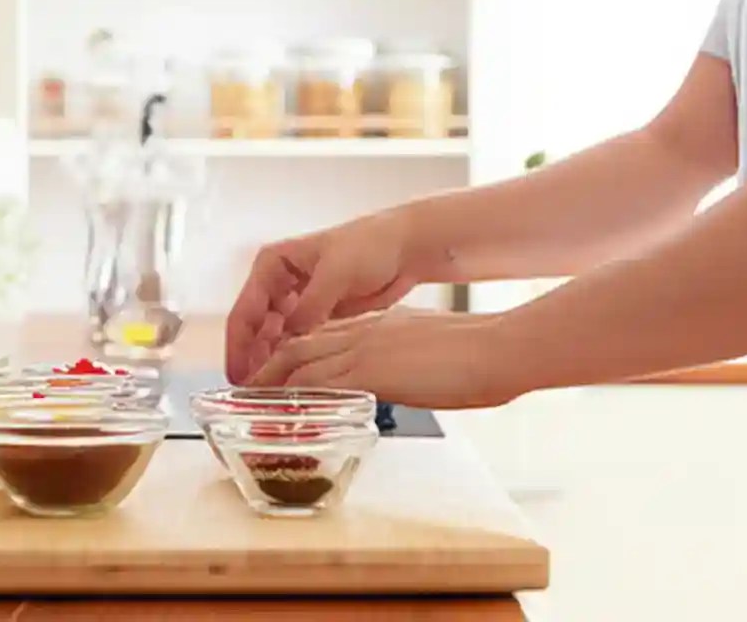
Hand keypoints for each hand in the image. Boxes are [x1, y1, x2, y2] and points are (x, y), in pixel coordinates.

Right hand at [225, 211, 420, 384]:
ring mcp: (296, 303)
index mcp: (272, 265)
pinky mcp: (316, 318)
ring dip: (271, 363)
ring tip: (270, 393)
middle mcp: (278, 285)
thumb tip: (291, 338)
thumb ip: (311, 305)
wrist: (404, 251)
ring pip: (273, 340)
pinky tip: (293, 382)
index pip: (245, 311)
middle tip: (253, 393)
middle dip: (252, 360)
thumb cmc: (370, 246)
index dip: (239, 346)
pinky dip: (293, 361)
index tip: (238, 375)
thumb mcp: (336, 272)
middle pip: (254, 329)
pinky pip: (296, 344)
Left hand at [245, 308, 524, 408]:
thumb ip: (408, 363)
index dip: (295, 358)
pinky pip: (317, 387)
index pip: (323, 338)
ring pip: (298, 364)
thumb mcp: (432, 352)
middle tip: (248, 395)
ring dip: (270, 388)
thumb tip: (401, 382)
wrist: (498, 348)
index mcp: (378, 325)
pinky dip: (294, 404)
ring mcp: (363, 349)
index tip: (277, 377)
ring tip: (249, 410)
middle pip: (298, 347)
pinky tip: (279, 421)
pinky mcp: (370, 371)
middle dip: (269, 371)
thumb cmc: (480, 356)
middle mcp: (362, 332)